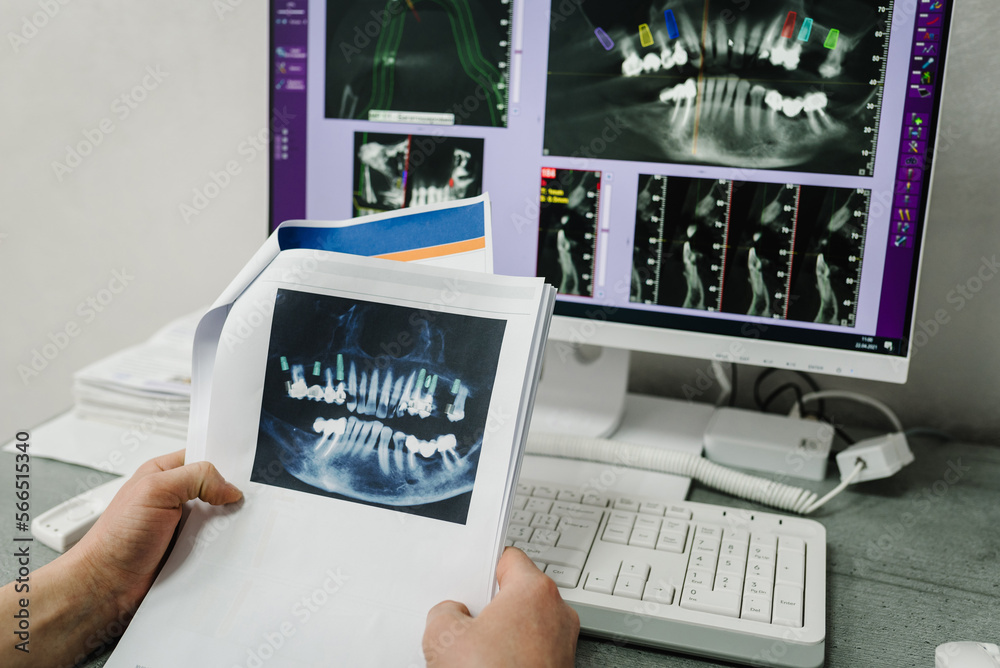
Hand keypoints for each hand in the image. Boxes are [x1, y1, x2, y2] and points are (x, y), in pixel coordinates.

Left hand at [74, 449, 242, 611]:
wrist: (105, 586)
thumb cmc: (115, 539)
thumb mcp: (154, 490)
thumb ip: (195, 477)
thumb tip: (228, 486)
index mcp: (164, 472)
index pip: (203, 456)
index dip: (222, 463)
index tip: (238, 476)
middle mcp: (174, 496)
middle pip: (216, 488)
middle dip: (227, 497)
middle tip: (232, 505)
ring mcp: (182, 523)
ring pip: (218, 517)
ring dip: (223, 526)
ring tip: (221, 531)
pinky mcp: (188, 548)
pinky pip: (214, 543)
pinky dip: (219, 547)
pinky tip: (217, 550)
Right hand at [423, 547, 579, 666]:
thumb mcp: (443, 635)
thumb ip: (445, 611)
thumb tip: (451, 614)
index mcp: (535, 590)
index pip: (508, 559)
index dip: (482, 567)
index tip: (469, 575)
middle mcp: (558, 613)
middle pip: (517, 594)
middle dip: (490, 606)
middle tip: (463, 618)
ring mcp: (562, 645)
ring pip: (525, 625)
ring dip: (501, 634)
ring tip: (472, 650)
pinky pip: (532, 651)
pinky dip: (512, 656)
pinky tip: (488, 666)